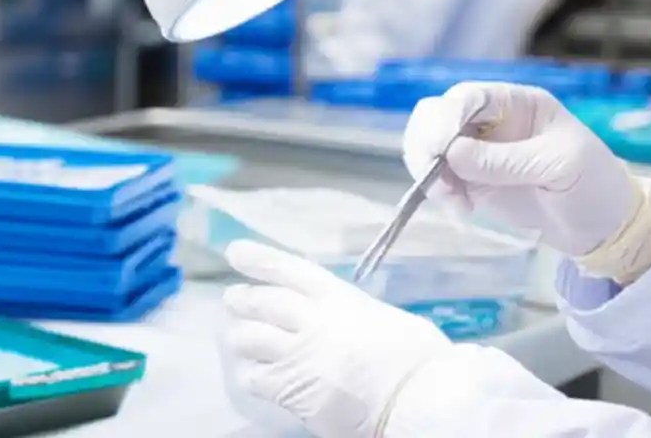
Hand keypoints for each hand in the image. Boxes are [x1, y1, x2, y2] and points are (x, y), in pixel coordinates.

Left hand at [222, 241, 450, 437]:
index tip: (235, 252)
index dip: (260, 259)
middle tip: (232, 298)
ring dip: (240, 336)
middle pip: (262, 302)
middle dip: (243, 299)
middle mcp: (312, 320)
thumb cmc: (418, 359)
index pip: (289, 270)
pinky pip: (254, 377)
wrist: (418, 398)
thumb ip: (357, 314)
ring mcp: (297, 353)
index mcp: (340, 298)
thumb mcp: (386, 320)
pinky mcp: (290, 388)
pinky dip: (250, 373)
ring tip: (237, 337)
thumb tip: (350, 320)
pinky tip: (252, 374)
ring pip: (249, 337)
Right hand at [403, 82, 634, 256]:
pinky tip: (462, 209)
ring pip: (428, 147)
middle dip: (427, 143)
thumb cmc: (594, 184)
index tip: (441, 147)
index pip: (466, 97)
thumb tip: (451, 154)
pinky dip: (438, 192)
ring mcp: (476, 152)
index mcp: (516, 103)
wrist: (602, 228)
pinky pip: (436, 178)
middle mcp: (489, 122)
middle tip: (434, 177)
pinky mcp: (470, 181)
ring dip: (428, 172)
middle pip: (436, 117)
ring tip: (454, 201)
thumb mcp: (560, 165)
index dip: (446, 117)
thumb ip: (506, 160)